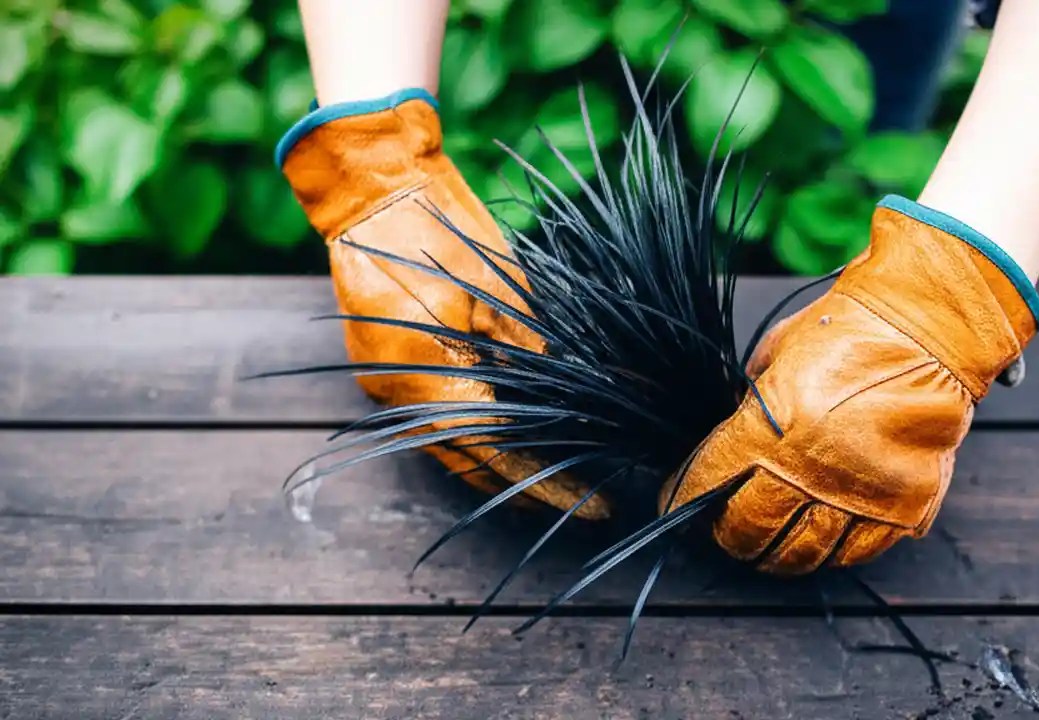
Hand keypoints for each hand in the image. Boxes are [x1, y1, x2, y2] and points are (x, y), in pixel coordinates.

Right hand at [279, 89, 608, 518]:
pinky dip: (475, 439)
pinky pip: (436, 424)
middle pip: (473, 467)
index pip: (499, 456)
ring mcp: (388, 389)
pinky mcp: (388, 373)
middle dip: (528, 489)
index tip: (591, 508)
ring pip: (453, 452)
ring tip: (556, 480)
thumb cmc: (439, 231)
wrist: (376, 193)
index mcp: (428, 378)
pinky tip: (511, 442)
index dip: (548, 486)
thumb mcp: (503, 291)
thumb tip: (584, 397)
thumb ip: (535, 351)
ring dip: (502, 469)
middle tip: (583, 502)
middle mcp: (400, 399)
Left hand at [664, 196, 1038, 572]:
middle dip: (729, 535)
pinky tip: (820, 541)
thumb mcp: (775, 358)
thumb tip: (731, 440)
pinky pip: (858, 552)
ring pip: (803, 553)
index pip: (710, 483)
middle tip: (723, 530)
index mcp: (772, 429)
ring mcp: (861, 495)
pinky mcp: (903, 506)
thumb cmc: (846, 333)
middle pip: (751, 530)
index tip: (676, 500)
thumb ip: (749, 406)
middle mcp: (813, 471)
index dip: (686, 497)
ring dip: (776, 555)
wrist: (928, 330)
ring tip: (766, 548)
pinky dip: (833, 552)